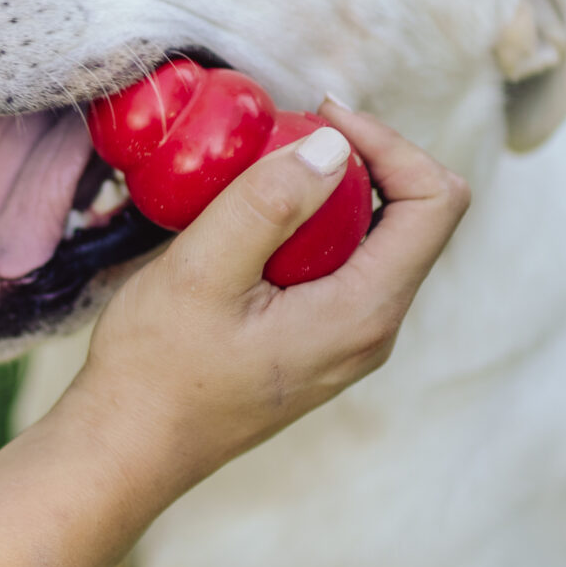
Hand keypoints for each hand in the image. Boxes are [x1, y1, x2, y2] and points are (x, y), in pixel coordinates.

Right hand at [70, 100, 468, 489]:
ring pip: (375, 238)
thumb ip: (268, 204)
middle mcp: (373, 329)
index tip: (318, 118)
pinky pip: (341, 265)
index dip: (392, 143)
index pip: (437, 202)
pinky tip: (250, 217)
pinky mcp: (318, 342)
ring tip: (263, 167)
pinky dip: (310, 225)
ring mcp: (348, 340)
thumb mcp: (202, 273)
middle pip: (413, 216)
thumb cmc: (157, 370)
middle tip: (285, 131)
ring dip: (330, 190)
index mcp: (364, 313)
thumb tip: (333, 144)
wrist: (128, 448)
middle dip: (361, 159)